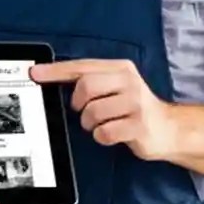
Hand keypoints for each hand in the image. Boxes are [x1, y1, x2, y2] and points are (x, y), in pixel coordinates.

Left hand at [30, 59, 176, 160]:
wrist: (169, 128)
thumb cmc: (135, 107)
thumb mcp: (117, 86)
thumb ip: (91, 80)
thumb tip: (51, 75)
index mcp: (121, 68)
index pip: (82, 66)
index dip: (55, 71)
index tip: (34, 74)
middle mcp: (129, 82)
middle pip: (85, 87)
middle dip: (78, 104)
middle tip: (84, 111)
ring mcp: (136, 104)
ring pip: (93, 112)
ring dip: (90, 123)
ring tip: (101, 124)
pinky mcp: (139, 126)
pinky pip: (104, 133)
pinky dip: (101, 137)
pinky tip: (112, 134)